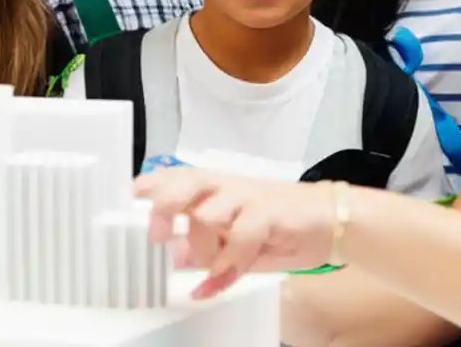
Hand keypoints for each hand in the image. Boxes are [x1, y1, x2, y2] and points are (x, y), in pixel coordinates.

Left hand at [134, 168, 340, 298]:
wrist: (333, 220)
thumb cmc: (282, 227)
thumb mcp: (236, 239)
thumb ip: (205, 248)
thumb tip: (173, 257)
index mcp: (217, 188)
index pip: (177, 177)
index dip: (151, 185)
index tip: (127, 198)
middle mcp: (230, 187)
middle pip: (188, 182)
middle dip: (165, 204)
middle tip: (157, 235)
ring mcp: (250, 197)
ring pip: (209, 211)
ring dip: (202, 247)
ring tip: (205, 270)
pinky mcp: (272, 212)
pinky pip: (242, 235)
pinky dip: (227, 263)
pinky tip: (217, 283)